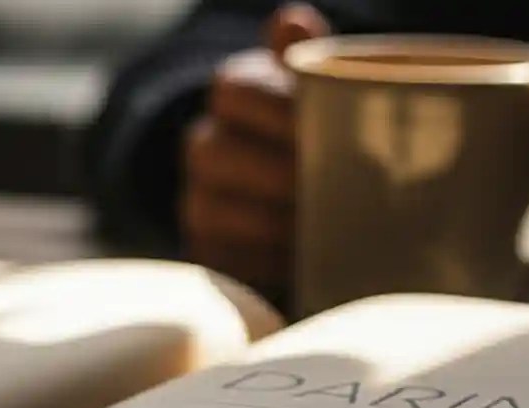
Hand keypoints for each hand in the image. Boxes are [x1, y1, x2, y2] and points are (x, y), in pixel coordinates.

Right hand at [182, 3, 329, 292]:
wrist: (302, 195)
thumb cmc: (322, 133)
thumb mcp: (322, 93)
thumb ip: (312, 58)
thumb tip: (292, 19)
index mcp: (235, 92)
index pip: (234, 89)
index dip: (278, 112)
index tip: (323, 133)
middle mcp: (205, 144)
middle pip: (215, 153)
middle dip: (277, 175)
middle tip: (331, 191)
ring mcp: (198, 199)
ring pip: (210, 209)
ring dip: (270, 223)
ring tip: (323, 230)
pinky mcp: (205, 250)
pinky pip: (217, 257)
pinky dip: (260, 262)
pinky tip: (301, 261)